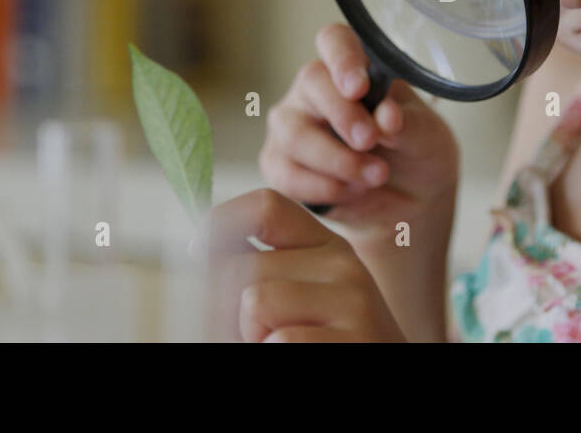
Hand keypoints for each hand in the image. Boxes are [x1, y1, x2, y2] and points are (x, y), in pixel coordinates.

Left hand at [195, 188, 408, 342]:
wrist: (383, 375)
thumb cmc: (319, 344)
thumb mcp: (293, 295)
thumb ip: (256, 268)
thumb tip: (200, 248)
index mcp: (324, 244)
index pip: (265, 206)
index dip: (219, 223)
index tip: (197, 251)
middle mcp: (342, 262)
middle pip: (242, 264)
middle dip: (222, 307)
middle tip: (247, 333)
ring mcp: (354, 300)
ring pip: (256, 300)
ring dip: (249, 335)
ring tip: (277, 345)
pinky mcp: (356, 338)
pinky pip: (280, 339)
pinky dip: (271, 356)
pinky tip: (301, 358)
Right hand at [259, 23, 458, 238]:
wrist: (409, 205)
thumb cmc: (417, 155)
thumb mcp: (428, 139)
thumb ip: (409, 125)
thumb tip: (386, 116)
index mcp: (353, 68)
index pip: (334, 40)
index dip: (342, 58)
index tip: (359, 87)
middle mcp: (316, 90)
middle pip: (311, 82)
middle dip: (343, 116)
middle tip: (371, 142)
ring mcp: (291, 126)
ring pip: (294, 134)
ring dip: (338, 160)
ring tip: (376, 176)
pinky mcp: (279, 166)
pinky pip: (286, 175)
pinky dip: (324, 188)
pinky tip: (353, 191)